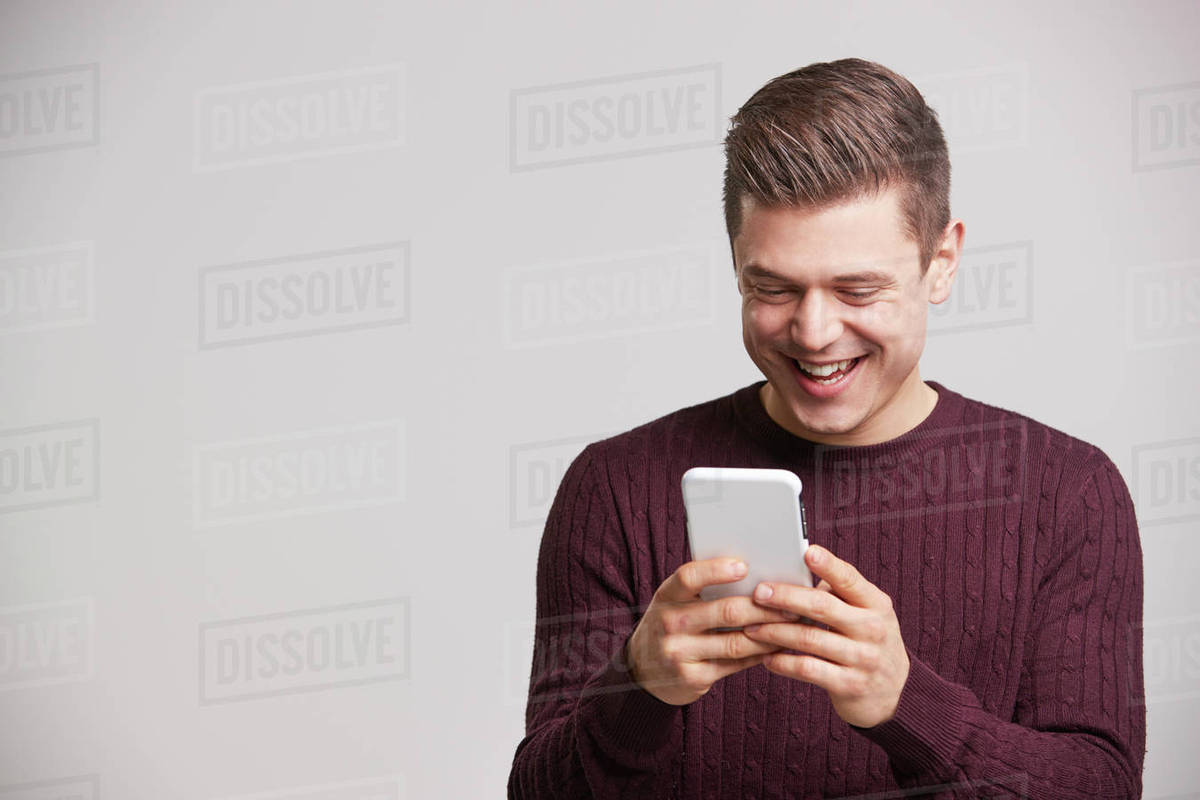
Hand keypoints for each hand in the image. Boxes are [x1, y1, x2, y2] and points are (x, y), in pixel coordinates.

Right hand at [626, 557, 800, 705]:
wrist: (643, 670)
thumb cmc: (671, 625)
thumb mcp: (674, 601)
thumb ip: (702, 588)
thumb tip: (753, 571)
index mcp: (666, 596)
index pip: (688, 577)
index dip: (716, 570)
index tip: (744, 565)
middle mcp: (670, 624)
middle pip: (726, 611)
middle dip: (764, 606)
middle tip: (792, 601)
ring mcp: (680, 653)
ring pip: (737, 641)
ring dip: (770, 632)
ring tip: (793, 623)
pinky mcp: (694, 677)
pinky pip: (736, 664)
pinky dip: (761, 654)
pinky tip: (778, 645)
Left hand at [742, 544, 909, 727]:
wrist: (894, 693)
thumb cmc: (868, 641)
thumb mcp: (866, 614)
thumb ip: (839, 595)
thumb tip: (795, 574)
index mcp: (876, 604)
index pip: (850, 580)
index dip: (829, 565)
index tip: (807, 552)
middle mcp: (872, 629)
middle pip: (822, 606)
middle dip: (786, 597)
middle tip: (758, 593)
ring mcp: (862, 658)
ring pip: (809, 638)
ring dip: (775, 632)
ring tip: (751, 627)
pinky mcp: (849, 685)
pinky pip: (808, 669)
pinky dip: (783, 663)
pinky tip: (767, 658)